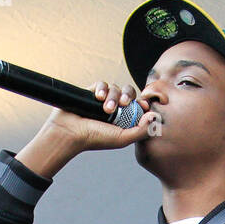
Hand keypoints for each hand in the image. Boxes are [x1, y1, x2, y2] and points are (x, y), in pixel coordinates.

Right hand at [17, 80, 161, 177]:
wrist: (70, 133)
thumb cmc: (95, 139)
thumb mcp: (122, 138)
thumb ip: (141, 130)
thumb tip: (154, 116)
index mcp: (124, 120)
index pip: (139, 106)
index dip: (142, 103)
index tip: (143, 104)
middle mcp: (115, 109)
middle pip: (129, 93)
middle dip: (127, 96)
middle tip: (123, 104)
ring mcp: (103, 100)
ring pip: (116, 88)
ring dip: (113, 96)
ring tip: (106, 108)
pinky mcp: (91, 93)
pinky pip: (102, 84)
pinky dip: (102, 89)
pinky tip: (98, 97)